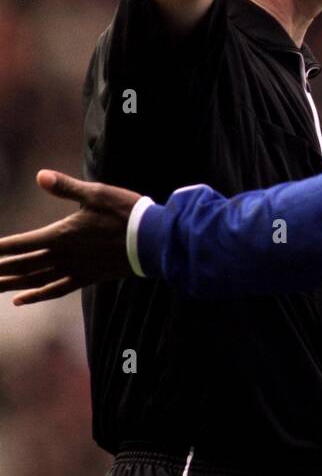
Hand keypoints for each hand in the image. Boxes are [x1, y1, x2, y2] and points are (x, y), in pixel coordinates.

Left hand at [0, 170, 139, 304]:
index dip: (1, 248)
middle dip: (0, 270)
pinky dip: (36, 296)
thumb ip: (65, 187)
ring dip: (11, 285)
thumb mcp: (96, 193)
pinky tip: (20, 300)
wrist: (152, 240)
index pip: (23, 243)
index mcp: (63, 234)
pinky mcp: (87, 278)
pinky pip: (55, 290)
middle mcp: (64, 256)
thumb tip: (39, 175)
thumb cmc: (125, 213)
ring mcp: (75, 270)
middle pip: (24, 266)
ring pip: (35, 281)